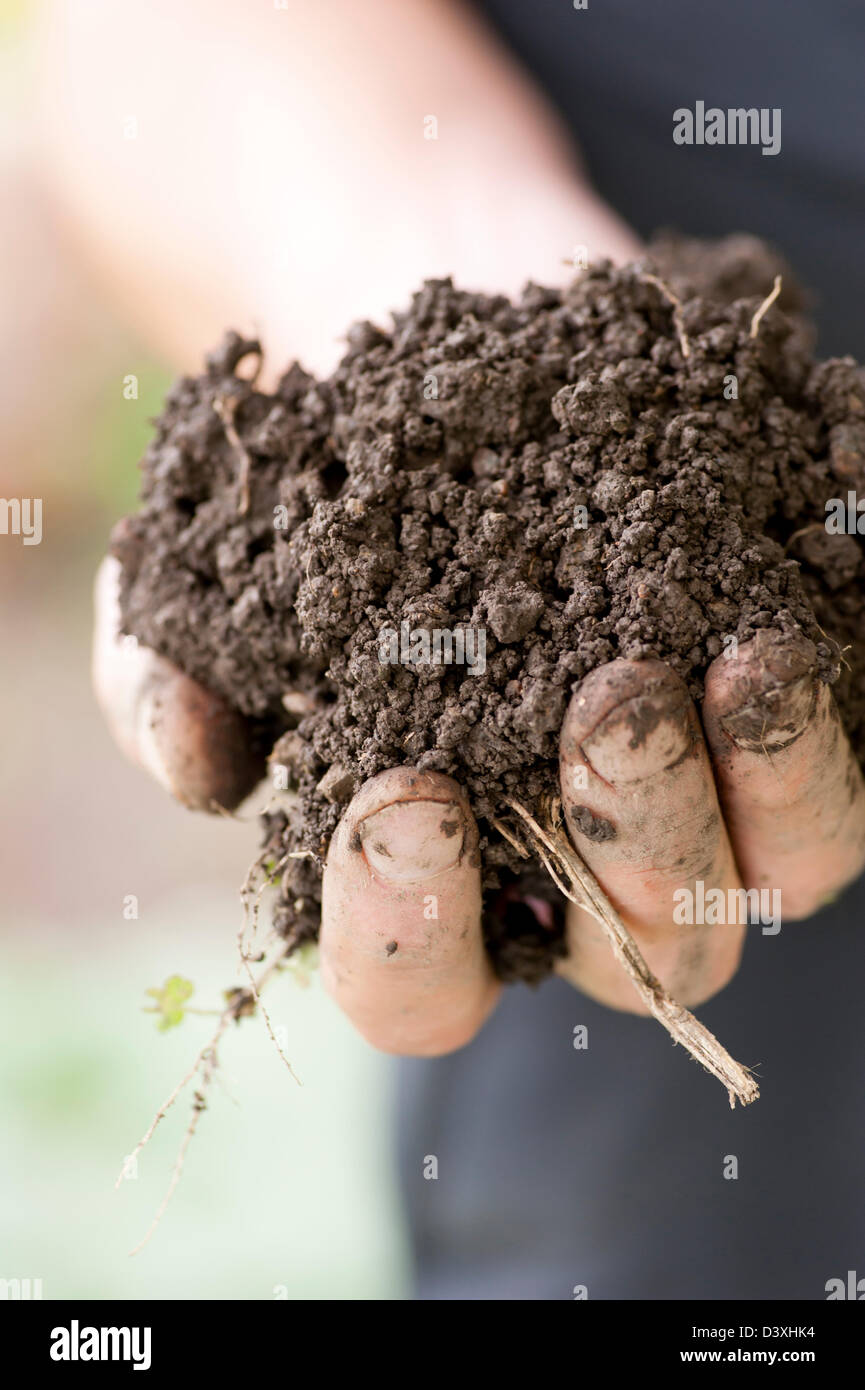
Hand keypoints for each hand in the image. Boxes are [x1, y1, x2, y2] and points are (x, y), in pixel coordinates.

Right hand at [96, 548, 864, 1048]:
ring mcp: (697, 797)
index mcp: (430, 880)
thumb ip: (162, 685)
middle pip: (634, 954)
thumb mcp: (182, 586)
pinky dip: (817, 727)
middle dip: (624, 844)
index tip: (400, 797)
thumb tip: (201, 764)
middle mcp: (576, 867)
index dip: (409, 930)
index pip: (419, 985)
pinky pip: (842, 777)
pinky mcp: (779, 705)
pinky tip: (769, 625)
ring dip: (747, 797)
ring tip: (704, 661)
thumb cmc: (301, 496)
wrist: (419, 341)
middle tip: (598, 702)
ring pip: (768, 883)